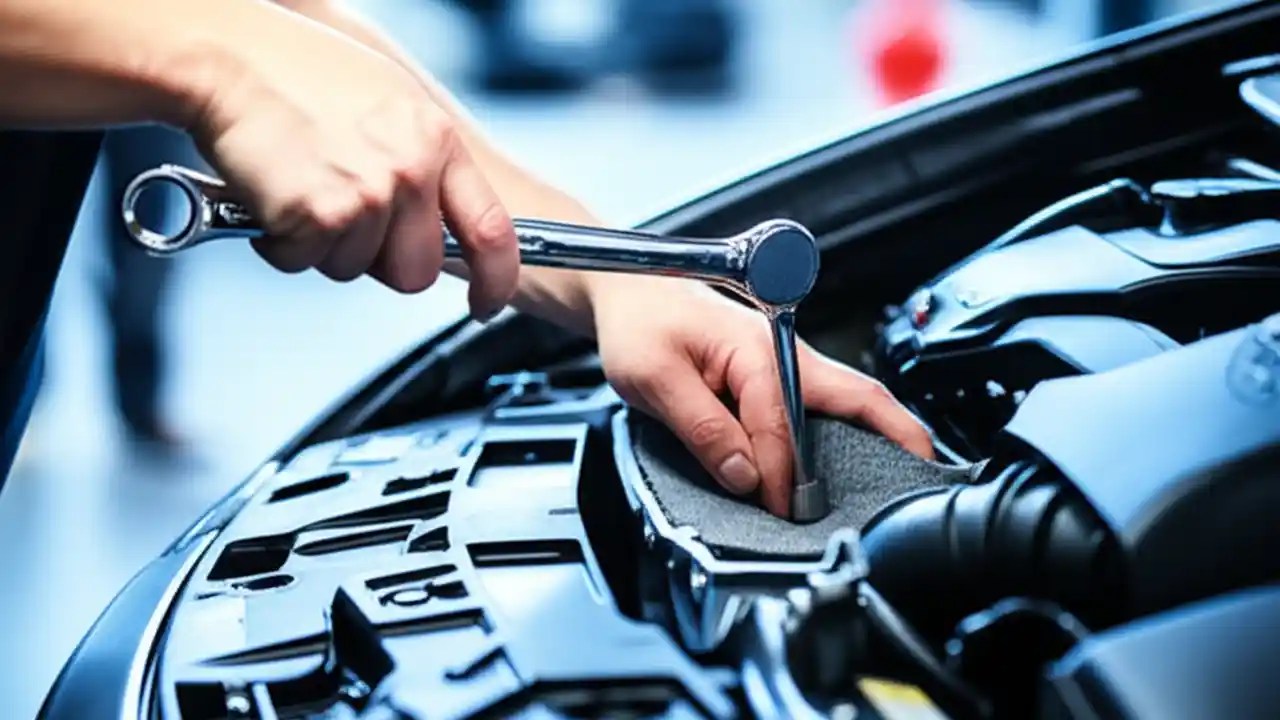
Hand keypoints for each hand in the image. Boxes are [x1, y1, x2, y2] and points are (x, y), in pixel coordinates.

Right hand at [187, 5, 516, 314]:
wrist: (226, 59)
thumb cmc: (295, 73)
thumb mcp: (390, 102)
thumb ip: (423, 159)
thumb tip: (436, 213)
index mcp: (436, 140)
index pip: (492, 230)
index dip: (496, 279)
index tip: (487, 301)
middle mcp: (409, 170)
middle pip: (417, 272)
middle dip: (380, 262)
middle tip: (345, 222)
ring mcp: (366, 195)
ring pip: (353, 270)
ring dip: (322, 246)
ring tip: (302, 188)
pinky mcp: (318, 216)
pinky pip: (304, 263)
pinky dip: (281, 243)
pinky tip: (274, 195)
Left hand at [592, 277, 933, 517]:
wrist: (631, 294)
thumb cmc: (642, 322)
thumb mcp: (655, 378)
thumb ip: (702, 428)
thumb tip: (744, 474)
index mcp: (758, 349)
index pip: (784, 428)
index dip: (781, 477)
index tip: (777, 512)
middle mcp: (786, 353)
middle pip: (859, 399)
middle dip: (897, 439)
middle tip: (917, 485)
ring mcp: (788, 363)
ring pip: (848, 403)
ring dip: (876, 437)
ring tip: (897, 479)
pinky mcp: (780, 375)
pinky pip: (822, 409)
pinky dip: (847, 433)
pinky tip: (849, 460)